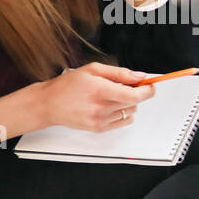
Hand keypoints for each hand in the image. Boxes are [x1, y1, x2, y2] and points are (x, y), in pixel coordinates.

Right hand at [39, 62, 154, 132]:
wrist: (48, 104)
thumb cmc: (68, 86)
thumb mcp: (92, 70)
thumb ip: (119, 73)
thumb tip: (140, 76)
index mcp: (99, 90)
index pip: (135, 95)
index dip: (147, 90)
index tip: (150, 85)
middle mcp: (100, 107)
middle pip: (135, 103)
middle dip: (137, 92)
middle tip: (126, 85)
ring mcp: (100, 120)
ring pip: (131, 111)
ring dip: (128, 103)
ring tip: (112, 95)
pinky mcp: (99, 128)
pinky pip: (124, 121)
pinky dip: (123, 113)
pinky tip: (110, 106)